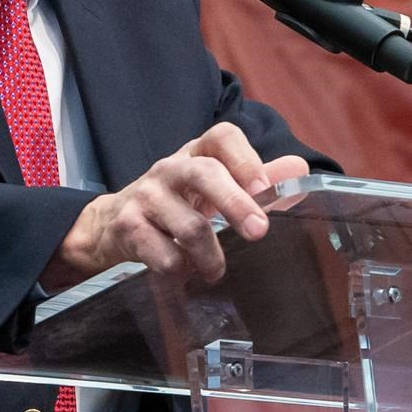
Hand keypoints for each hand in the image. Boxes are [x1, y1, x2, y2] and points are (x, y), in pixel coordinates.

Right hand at [43, 122, 308, 286]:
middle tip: (258, 231)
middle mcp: (171, 168)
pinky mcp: (128, 227)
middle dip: (234, 203)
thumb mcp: (214, 187)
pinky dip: (179, 271)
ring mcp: (146, 196)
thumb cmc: (176, 203)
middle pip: (204, 174)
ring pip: (188, 225)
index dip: (245, 158)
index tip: (264, 187)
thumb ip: (257, 181)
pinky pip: (162, 254)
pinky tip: (182, 275)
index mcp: (197, 154)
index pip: (222, 136)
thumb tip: (301, 170)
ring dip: (210, 255)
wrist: (110, 224)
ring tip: (217, 271)